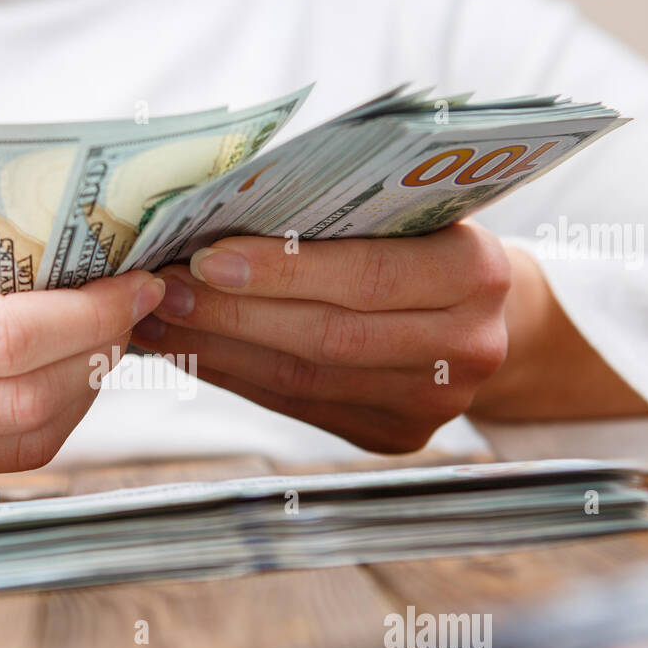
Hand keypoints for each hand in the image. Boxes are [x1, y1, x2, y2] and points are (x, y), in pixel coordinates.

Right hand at [0, 216, 165, 507]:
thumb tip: (90, 271)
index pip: (4, 338)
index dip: (90, 316)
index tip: (138, 287)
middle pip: (24, 401)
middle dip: (98, 354)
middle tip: (124, 313)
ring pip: (24, 443)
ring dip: (78, 390)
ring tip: (87, 342)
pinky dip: (34, 420)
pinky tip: (32, 379)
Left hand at [132, 222, 510, 452]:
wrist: (485, 314)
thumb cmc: (428, 242)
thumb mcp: (410, 213)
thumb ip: (342, 214)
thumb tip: (217, 215)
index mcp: (478, 273)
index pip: (367, 274)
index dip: (283, 270)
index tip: (206, 257)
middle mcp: (466, 347)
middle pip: (327, 336)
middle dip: (234, 313)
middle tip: (164, 291)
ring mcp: (432, 403)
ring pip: (303, 380)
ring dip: (221, 349)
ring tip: (161, 320)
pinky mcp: (396, 435)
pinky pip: (298, 406)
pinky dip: (238, 376)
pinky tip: (195, 349)